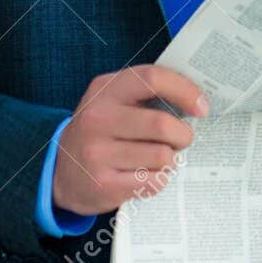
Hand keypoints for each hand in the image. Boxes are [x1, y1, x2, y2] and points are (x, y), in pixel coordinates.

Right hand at [52, 63, 207, 215]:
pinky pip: (153, 181)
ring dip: (171, 160)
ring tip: (161, 159)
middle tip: (183, 139)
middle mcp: (98, 118)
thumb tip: (195, 98)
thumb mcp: (112, 101)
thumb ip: (145, 93)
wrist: (60, 171)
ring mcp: (98, 153)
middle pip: (161, 124)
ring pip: (162, 156)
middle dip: (183, 134)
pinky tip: (147, 175)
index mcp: (105, 90)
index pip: (152, 78)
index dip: (184, 90)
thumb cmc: (100, 131)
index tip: (201, 107)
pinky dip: (159, 179)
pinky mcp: (103, 184)